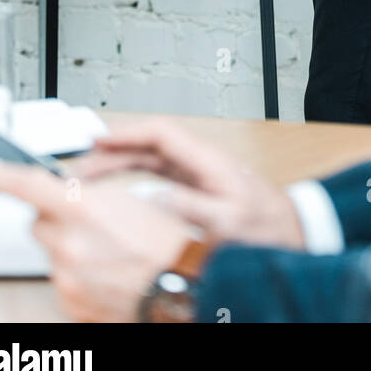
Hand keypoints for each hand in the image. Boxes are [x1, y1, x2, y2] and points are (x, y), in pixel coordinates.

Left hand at [0, 165, 191, 322]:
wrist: (187, 289)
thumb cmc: (171, 246)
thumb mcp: (134, 200)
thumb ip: (90, 195)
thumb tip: (71, 193)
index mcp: (83, 211)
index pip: (27, 187)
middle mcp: (68, 247)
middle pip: (39, 222)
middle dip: (57, 217)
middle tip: (90, 220)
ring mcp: (68, 280)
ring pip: (52, 254)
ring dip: (72, 248)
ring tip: (111, 251)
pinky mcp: (72, 305)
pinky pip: (64, 281)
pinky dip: (80, 275)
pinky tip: (109, 272)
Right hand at [73, 119, 305, 250]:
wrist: (290, 237)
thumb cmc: (268, 229)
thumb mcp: (231, 221)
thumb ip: (194, 210)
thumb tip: (156, 199)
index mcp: (208, 161)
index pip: (161, 134)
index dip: (127, 134)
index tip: (98, 141)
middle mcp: (200, 163)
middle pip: (148, 146)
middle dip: (112, 151)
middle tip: (80, 165)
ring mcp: (196, 176)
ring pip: (149, 161)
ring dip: (117, 165)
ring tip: (87, 177)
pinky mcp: (194, 192)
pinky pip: (155, 178)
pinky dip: (130, 181)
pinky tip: (114, 193)